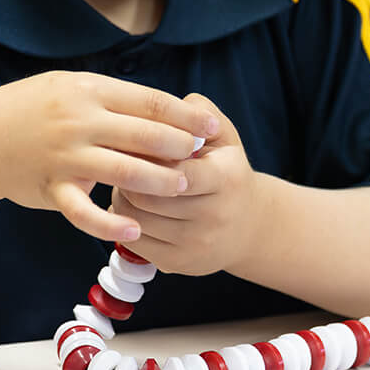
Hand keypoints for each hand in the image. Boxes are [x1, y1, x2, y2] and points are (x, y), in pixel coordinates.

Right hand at [0, 71, 216, 242]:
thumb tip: (160, 109)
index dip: (184, 117)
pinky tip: (133, 230)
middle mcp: (79, 121)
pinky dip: (110, 223)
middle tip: (204, 160)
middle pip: (143, 134)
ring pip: (122, 171)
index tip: (210, 128)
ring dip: (157, 181)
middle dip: (179, 148)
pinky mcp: (52, 188)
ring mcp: (65, 155)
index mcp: (89, 91)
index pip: (148, 102)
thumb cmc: (31, 110)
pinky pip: (84, 211)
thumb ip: (110, 99)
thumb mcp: (68, 89)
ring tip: (181, 190)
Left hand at [112, 95, 264, 276]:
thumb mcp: (223, 137)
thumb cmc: (226, 171)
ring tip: (126, 183)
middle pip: (149, 197)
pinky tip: (132, 208)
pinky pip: (135, 243)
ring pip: (137, 220)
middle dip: (128, 177)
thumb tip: (178, 105)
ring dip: (122, 199)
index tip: (141, 145)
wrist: (248, 226)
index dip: (152, 158)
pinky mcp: (180, 264)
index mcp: (227, 179)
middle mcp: (215, 216)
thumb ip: (200, 112)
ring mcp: (197, 245)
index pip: (180, 172)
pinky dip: (124, 223)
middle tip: (121, 162)